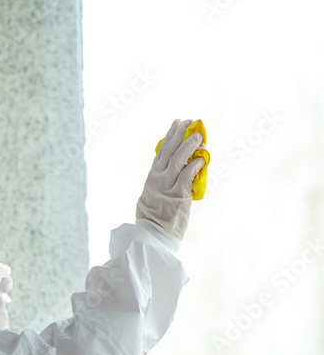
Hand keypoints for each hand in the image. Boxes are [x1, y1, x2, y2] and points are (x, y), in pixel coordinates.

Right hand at [136, 119, 206, 239]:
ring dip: (189, 146)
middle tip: (190, 122)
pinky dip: (195, 165)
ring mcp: (166, 185)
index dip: (169, 135)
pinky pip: (187, 175)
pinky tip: (202, 158)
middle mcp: (157, 178)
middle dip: (180, 134)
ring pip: (178, 159)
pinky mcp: (177, 194)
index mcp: (152, 176)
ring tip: (199, 136)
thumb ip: (162, 180)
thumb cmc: (155, 215)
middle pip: (169, 150)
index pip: (161, 151)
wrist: (154, 233)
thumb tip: (177, 169)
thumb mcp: (152, 194)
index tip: (176, 123)